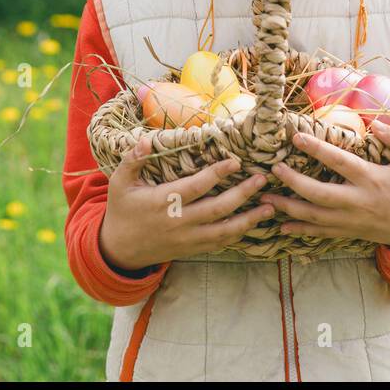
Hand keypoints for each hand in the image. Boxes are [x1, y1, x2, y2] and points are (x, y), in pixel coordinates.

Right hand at [99, 135, 276, 271]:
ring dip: (249, 220)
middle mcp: (179, 223)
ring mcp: (188, 239)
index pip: (196, 187)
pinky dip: (238, 235)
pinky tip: (252, 224)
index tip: (236, 162)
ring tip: (270, 207)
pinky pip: (219, 244)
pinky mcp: (192, 249)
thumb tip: (146, 140)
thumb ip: (132, 160)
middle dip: (243, 195)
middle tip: (262, 180)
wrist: (119, 249)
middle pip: (217, 209)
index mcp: (163, 202)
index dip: (217, 174)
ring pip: (224, 231)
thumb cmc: (122, 210)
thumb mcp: (119, 183)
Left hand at [260, 118, 389, 254]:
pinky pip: (319, 232)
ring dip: (287, 207)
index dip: (317, 149)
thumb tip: (376, 123)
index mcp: (372, 180)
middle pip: (319, 194)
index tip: (296, 137)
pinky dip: (298, 230)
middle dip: (293, 182)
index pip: (340, 162)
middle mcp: (358, 202)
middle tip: (273, 169)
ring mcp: (351, 220)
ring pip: (314, 217)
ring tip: (265, 195)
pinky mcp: (347, 232)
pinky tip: (280, 225)